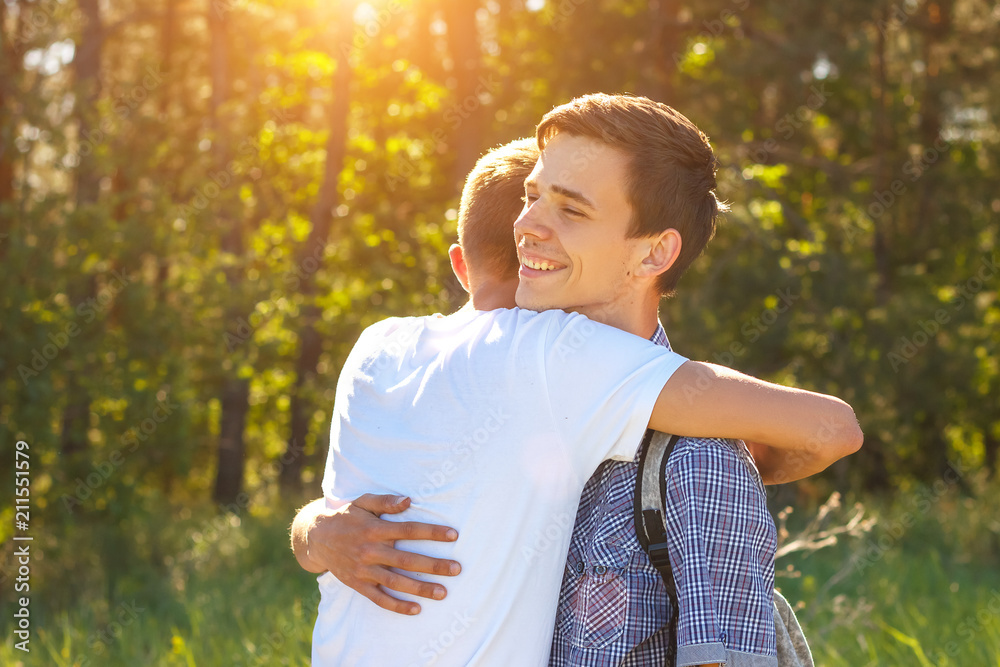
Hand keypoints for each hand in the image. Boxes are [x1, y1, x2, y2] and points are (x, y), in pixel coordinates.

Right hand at [292, 494, 461, 614]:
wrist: (317, 538)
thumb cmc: (346, 516)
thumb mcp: (363, 502)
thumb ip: (385, 501)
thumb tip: (408, 500)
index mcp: (374, 529)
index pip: (408, 530)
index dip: (431, 533)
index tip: (454, 535)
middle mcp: (370, 551)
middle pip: (407, 560)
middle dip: (433, 565)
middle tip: (457, 569)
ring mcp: (364, 570)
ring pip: (396, 582)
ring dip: (420, 588)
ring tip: (443, 592)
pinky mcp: (358, 584)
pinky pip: (379, 598)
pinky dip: (397, 606)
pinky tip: (416, 610)